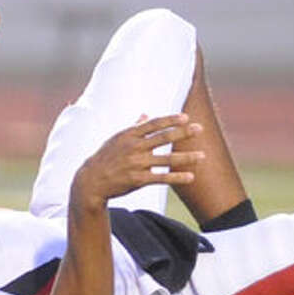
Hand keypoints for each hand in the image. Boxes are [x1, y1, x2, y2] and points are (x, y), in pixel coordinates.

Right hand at [70, 114, 203, 208]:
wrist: (91, 180)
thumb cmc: (105, 157)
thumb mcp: (116, 139)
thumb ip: (134, 127)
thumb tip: (145, 114)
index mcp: (129, 135)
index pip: (154, 124)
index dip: (170, 120)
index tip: (185, 117)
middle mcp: (134, 147)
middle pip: (163, 138)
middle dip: (182, 133)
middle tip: (199, 129)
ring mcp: (136, 164)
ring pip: (166, 159)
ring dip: (186, 157)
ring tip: (202, 156)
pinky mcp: (138, 180)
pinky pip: (161, 178)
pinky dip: (176, 177)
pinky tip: (190, 177)